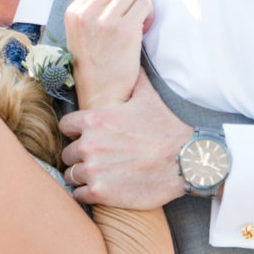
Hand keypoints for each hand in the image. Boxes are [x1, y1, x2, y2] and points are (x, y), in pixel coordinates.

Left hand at [60, 70, 192, 207]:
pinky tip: (102, 190)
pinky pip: (79, 195)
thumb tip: (130, 58)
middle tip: (97, 159)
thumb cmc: (169, 128)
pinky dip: (87, 193)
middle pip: (67, 153)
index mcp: (94, 120)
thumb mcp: (148, 96)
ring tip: (100, 175)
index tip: (87, 137)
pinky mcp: (101, 193)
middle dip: (79, 156)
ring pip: (71, 175)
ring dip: (82, 176)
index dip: (75, 132)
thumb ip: (132, 78)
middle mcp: (89, 145)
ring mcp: (94, 170)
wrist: (188, 161)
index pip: (65, 126)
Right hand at [64, 0, 153, 108]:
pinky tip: (144, 30)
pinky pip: (144, 4)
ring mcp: (104, 21)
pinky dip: (149, 14)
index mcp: (73, 12)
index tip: (122, 11)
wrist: (101, 97)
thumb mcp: (81, 34)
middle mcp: (85, 13)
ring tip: (139, 23)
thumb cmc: (96, 67)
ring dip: (142, 3)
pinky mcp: (124, 30)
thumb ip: (92, 11)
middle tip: (134, 14)